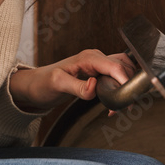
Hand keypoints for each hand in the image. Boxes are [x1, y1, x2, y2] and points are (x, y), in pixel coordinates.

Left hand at [8, 50, 137, 111]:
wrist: (36, 86)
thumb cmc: (43, 83)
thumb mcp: (57, 85)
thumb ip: (77, 87)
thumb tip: (94, 86)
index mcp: (88, 58)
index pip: (115, 66)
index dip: (125, 81)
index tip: (128, 98)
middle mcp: (96, 58)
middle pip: (124, 68)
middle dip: (128, 86)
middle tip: (125, 106)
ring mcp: (98, 65)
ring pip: (124, 71)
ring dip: (127, 87)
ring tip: (122, 107)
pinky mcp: (98, 74)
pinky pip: (117, 78)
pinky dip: (121, 90)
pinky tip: (115, 105)